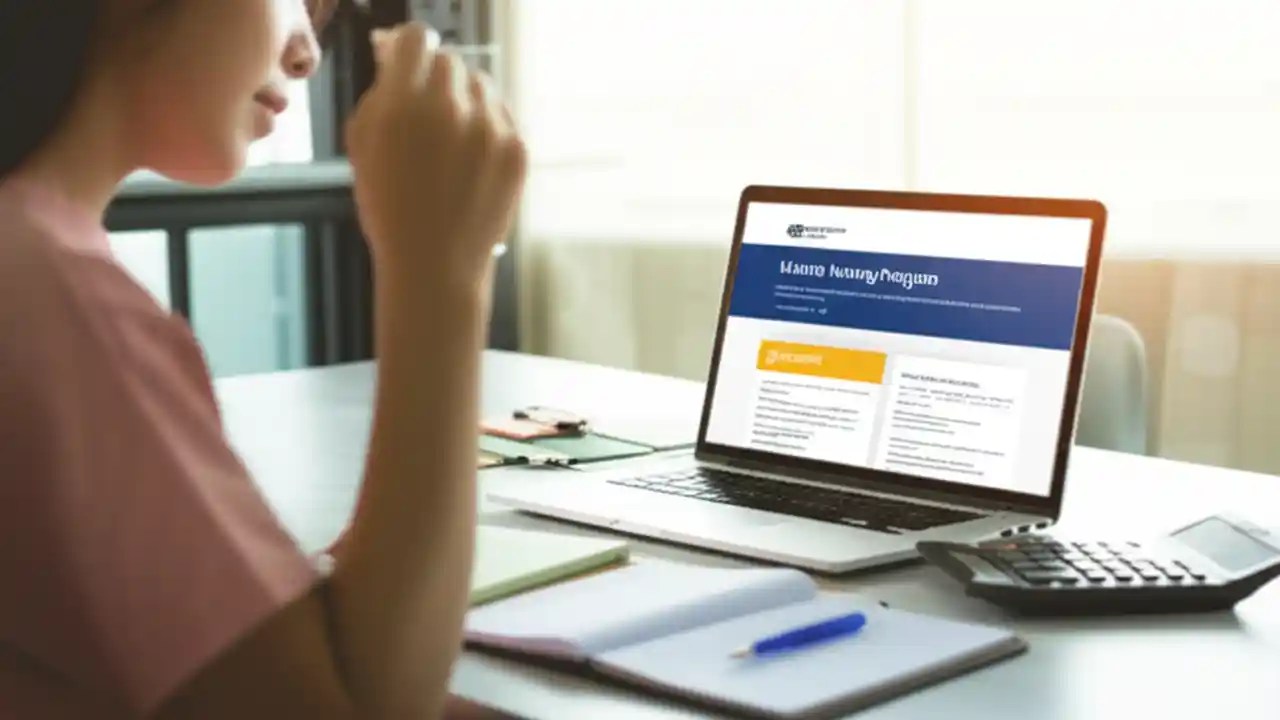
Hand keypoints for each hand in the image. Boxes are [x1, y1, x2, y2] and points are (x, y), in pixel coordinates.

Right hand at [346, 23, 526, 292]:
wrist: (435, 265)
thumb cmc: (390, 208)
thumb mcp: (363, 147)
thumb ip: (377, 95)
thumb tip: (393, 59)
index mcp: (403, 105)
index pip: (415, 39)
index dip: (409, 48)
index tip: (407, 61)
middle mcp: (450, 109)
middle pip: (449, 61)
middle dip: (435, 79)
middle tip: (427, 111)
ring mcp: (489, 129)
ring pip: (480, 85)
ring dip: (465, 101)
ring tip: (451, 142)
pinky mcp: (517, 149)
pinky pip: (502, 115)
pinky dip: (487, 127)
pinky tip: (471, 159)